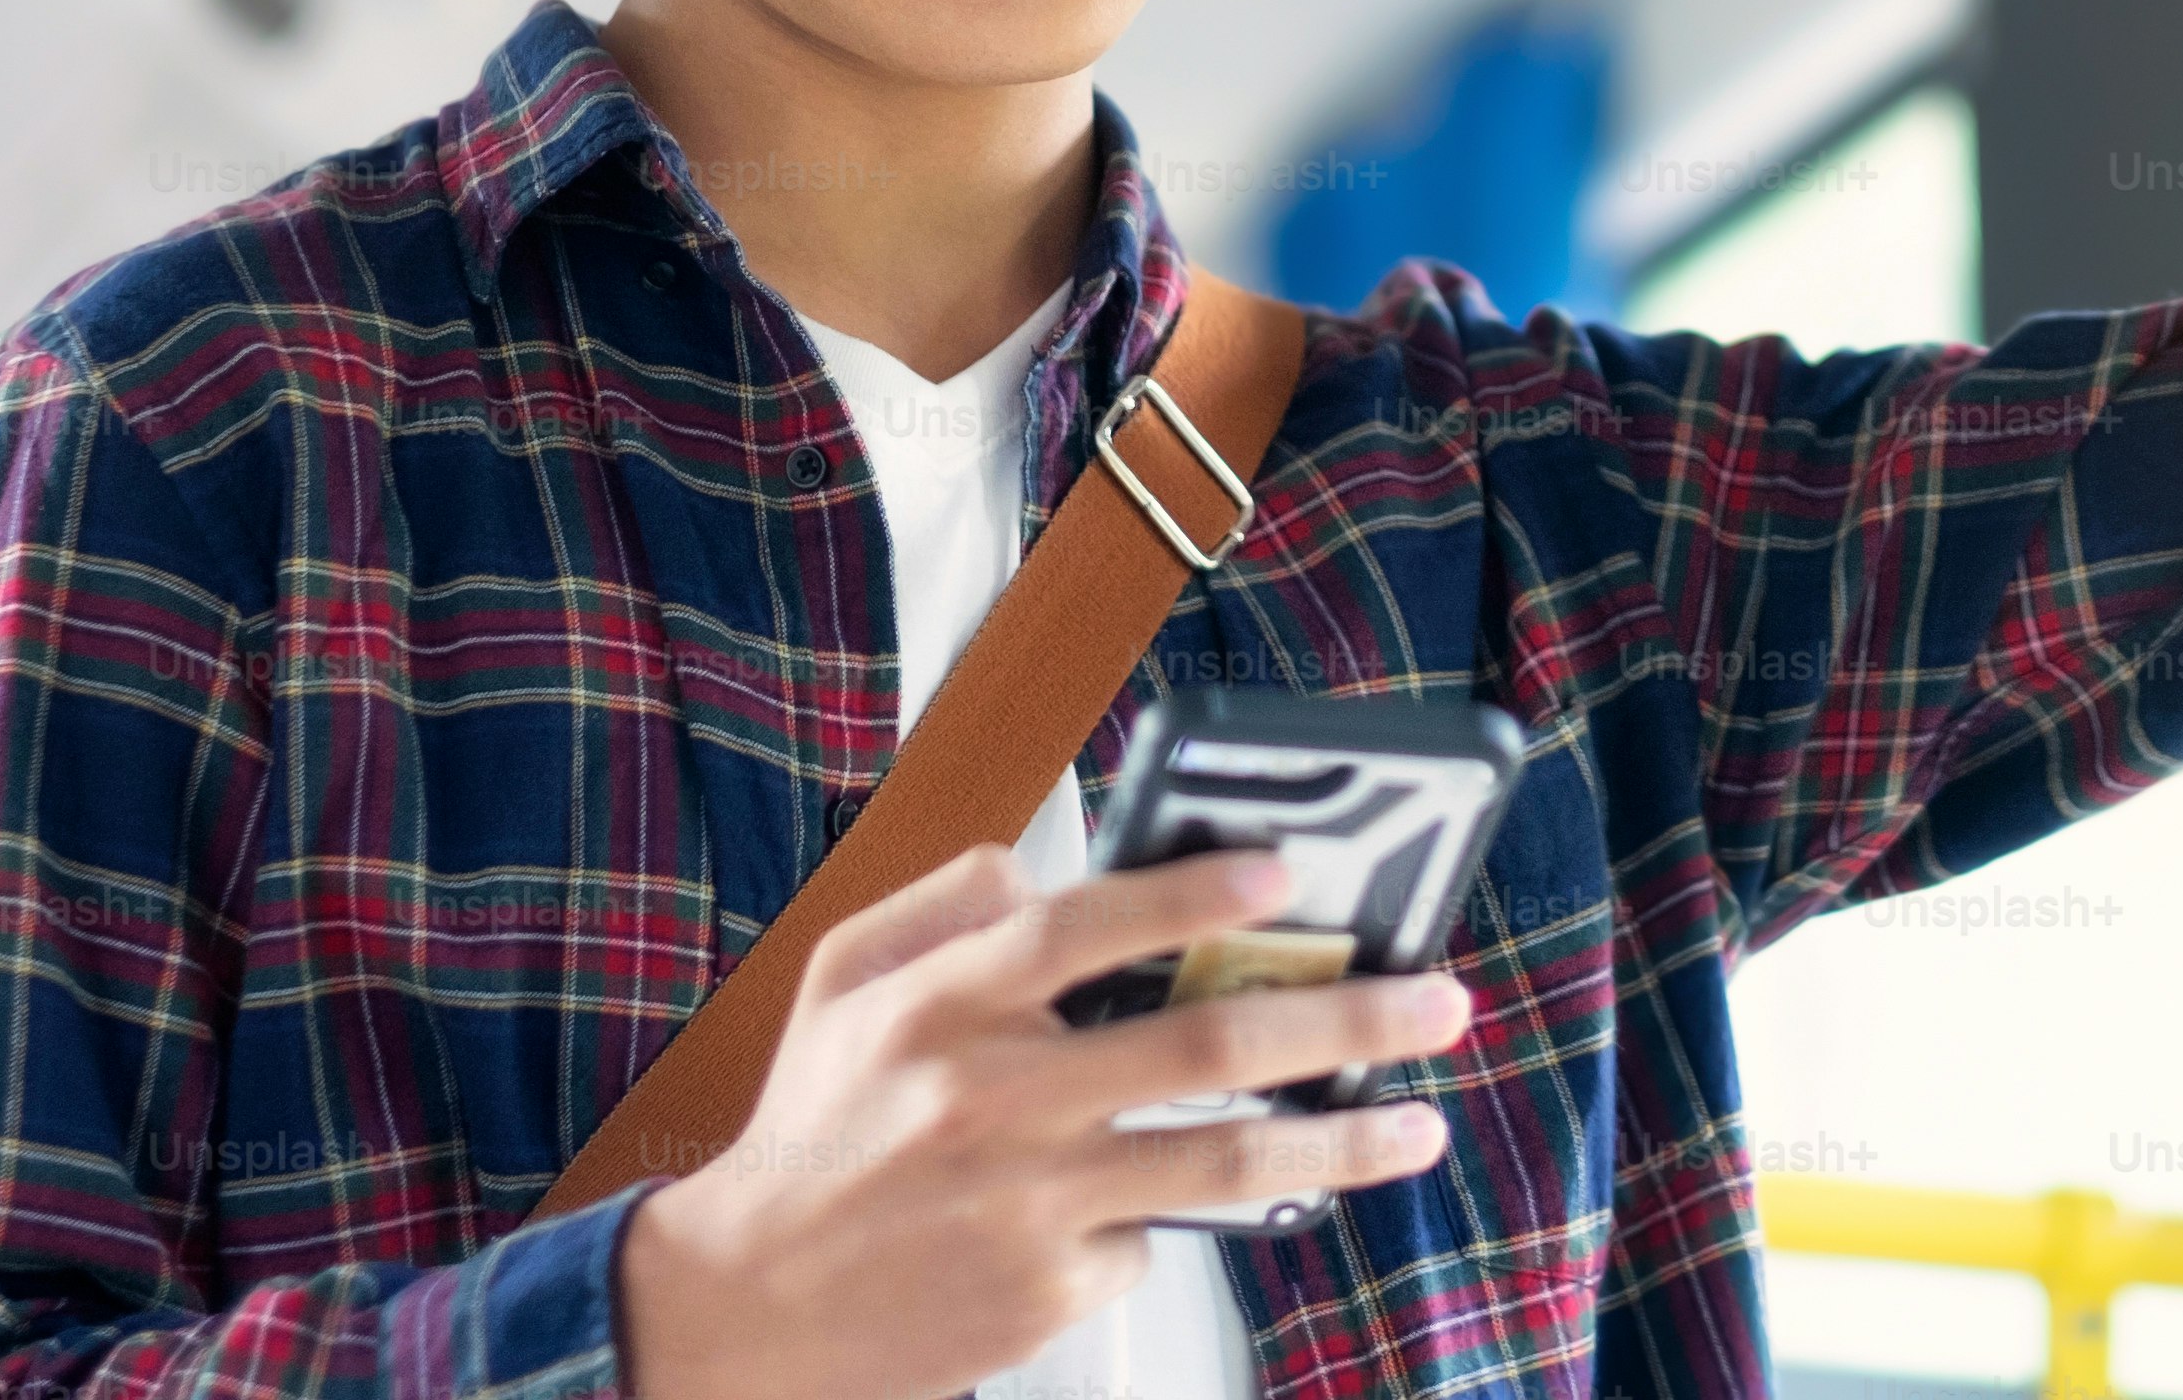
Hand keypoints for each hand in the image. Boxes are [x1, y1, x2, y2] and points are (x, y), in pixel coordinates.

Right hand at [616, 846, 1468, 1399]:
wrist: (747, 1309)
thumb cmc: (815, 1129)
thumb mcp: (845, 980)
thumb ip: (950, 902)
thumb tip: (1053, 873)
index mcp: (941, 1005)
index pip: (1086, 924)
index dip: (1194, 891)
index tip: (1287, 874)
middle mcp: (996, 1100)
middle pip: (1206, 1045)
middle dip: (1346, 1019)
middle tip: (1436, 1001)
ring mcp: (1032, 1204)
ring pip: (1227, 1162)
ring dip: (1344, 1141)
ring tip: (1419, 1123)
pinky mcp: (1051, 1291)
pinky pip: (1152, 1233)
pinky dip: (1168, 1209)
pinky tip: (1151, 1198)